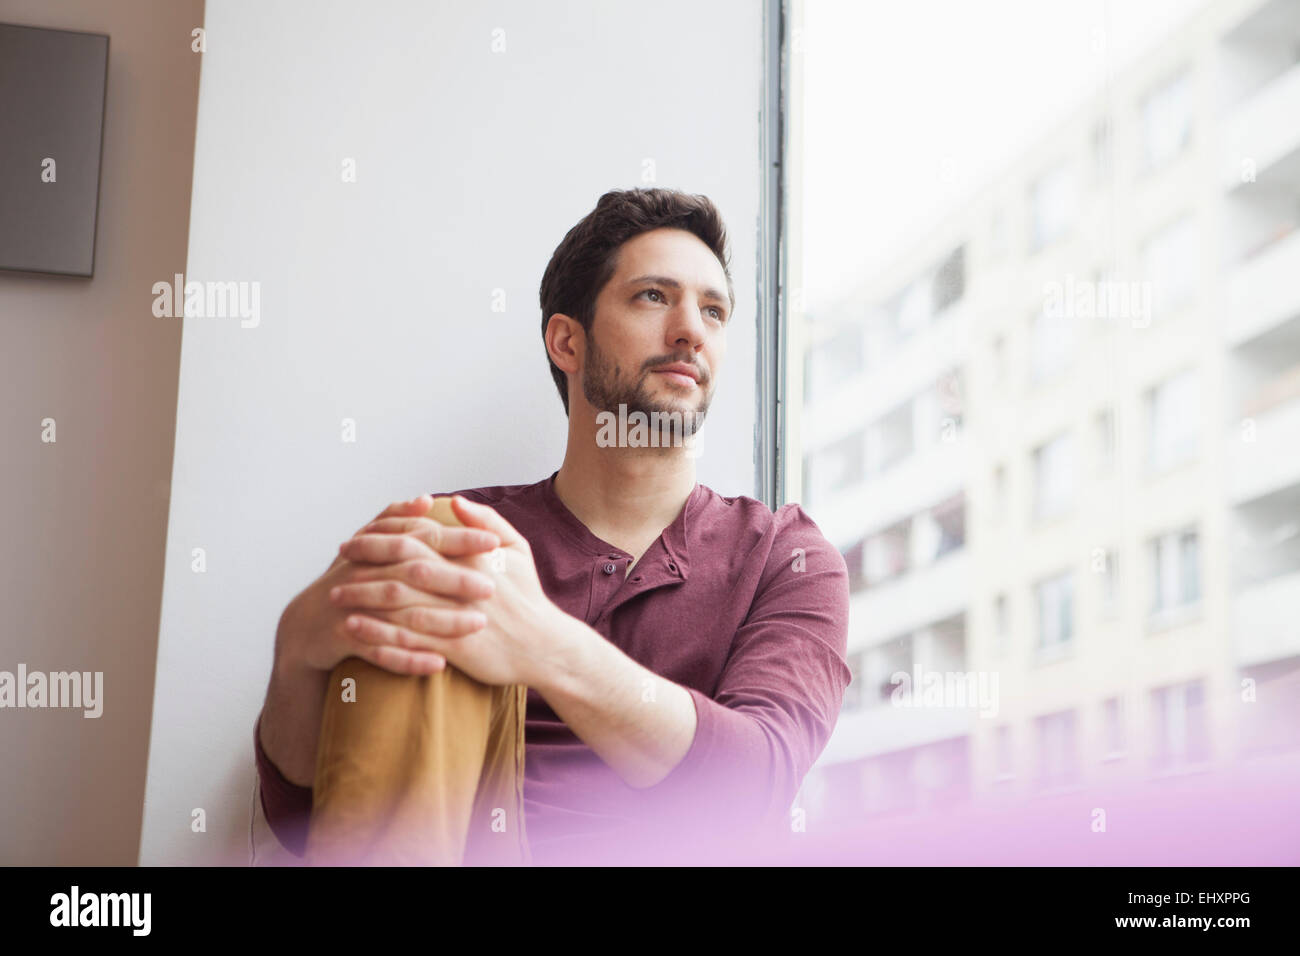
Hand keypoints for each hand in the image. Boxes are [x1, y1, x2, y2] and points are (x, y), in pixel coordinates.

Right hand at [274, 495, 501, 676]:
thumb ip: (397, 519)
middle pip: (415, 573)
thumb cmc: (348, 580)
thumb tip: (427, 499)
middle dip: (455, 579)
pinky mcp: (343, 637)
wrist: (306, 625)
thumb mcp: (366, 545)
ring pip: (402, 614)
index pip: (424, 537)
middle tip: (491, 587)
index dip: (459, 538)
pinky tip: (439, 664)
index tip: (494, 542)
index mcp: (378, 549)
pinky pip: (379, 651)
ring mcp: (354, 606)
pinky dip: (408, 659)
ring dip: (441, 621)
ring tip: (476, 625)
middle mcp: (366, 573)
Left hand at [332, 495, 565, 686]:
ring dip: (363, 597)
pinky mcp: (453, 648)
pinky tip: (354, 627)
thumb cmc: (528, 597)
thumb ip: (487, 522)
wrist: (545, 646)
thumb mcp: (517, 550)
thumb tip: (455, 501)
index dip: (385, 533)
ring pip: (400, 602)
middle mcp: (461, 584)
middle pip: (403, 565)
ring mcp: (455, 617)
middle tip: (339, 558)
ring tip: (334, 594)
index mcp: (473, 557)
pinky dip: (378, 632)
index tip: (358, 535)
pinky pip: (407, 639)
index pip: (420, 536)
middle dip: (366, 560)